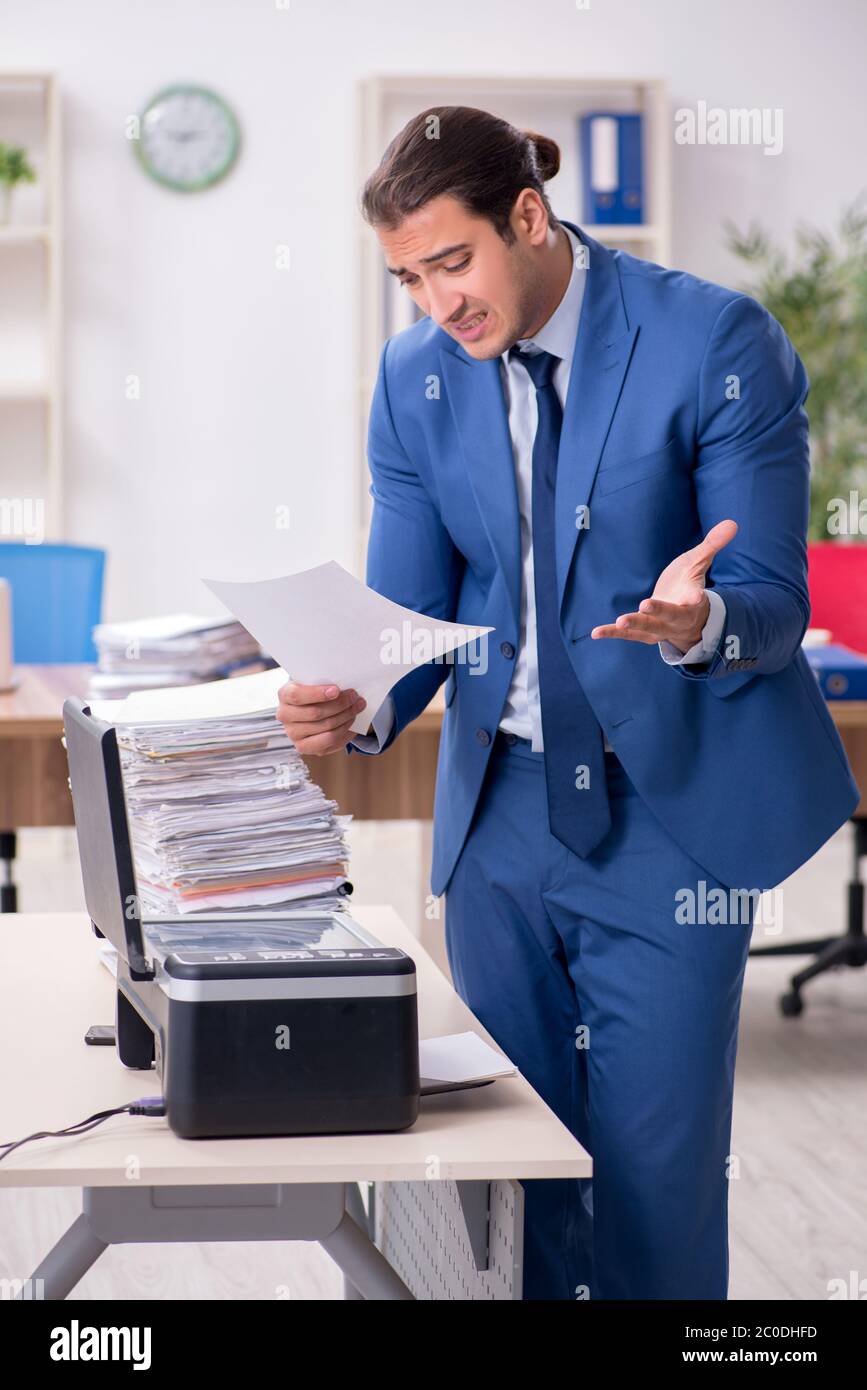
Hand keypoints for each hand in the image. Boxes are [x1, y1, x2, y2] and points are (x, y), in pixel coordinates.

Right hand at [276, 680, 366, 754]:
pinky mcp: (304, 747)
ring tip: (357, 707)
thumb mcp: (314, 681)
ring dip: (346, 717)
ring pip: (326, 728)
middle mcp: (285, 715)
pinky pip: (329, 742)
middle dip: (340, 705)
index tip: (336, 690)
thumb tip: (346, 688)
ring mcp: (293, 734)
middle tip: (355, 697)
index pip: (297, 696)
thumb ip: (324, 682)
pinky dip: (345, 732)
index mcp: (285, 695)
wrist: (308, 706)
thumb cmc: (314, 690)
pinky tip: (352, 723)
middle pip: (315, 713)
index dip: (317, 693)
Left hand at [590, 519, 737, 651]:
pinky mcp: (643, 631)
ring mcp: (660, 627)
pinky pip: (628, 635)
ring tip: (620, 621)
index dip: (695, 598)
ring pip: (648, 628)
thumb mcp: (698, 563)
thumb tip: (733, 523)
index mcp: (692, 601)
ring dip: (635, 625)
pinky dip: (613, 633)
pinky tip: (595, 633)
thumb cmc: (688, 585)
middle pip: (669, 616)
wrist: (683, 616)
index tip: (697, 597)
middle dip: (659, 612)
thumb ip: (712, 545)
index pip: (696, 600)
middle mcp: (677, 618)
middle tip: (646, 604)